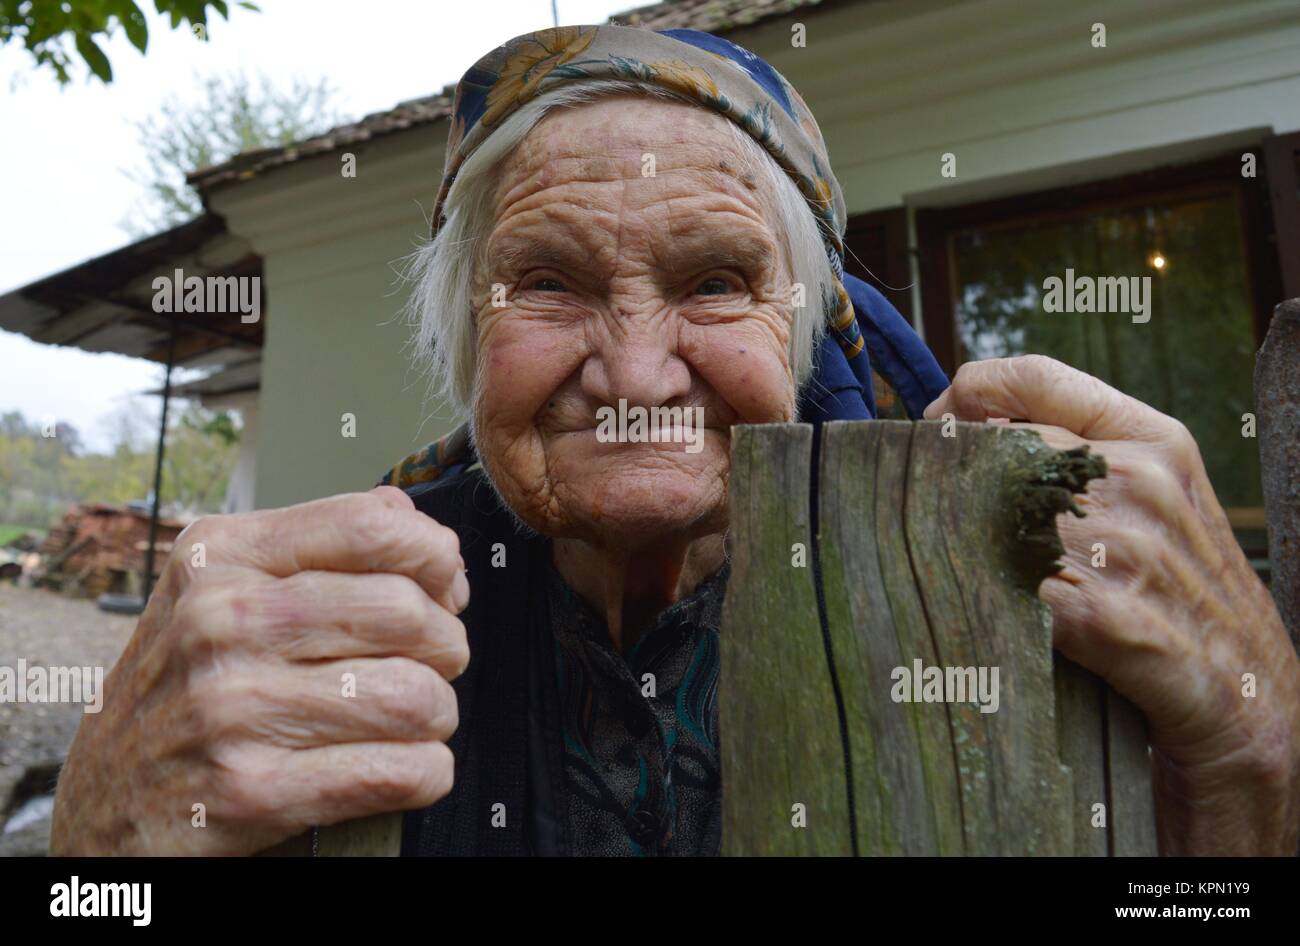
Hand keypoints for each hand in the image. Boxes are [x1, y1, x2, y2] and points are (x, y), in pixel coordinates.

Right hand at [49, 486, 469, 855]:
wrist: (106, 802)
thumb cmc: (187, 685)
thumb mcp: (223, 589)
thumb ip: (321, 548)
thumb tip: (429, 540)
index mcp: (223, 557)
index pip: (372, 525)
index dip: (435, 557)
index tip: (444, 587)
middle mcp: (221, 622)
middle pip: (408, 613)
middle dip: (446, 644)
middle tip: (430, 665)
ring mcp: (233, 708)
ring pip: (416, 697)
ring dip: (437, 714)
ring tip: (412, 720)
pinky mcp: (253, 790)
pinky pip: (400, 772)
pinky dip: (426, 773)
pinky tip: (404, 768)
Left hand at [925, 355, 1299, 854]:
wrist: (1251, 699)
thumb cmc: (1181, 595)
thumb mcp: (1155, 502)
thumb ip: (1083, 456)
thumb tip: (977, 428)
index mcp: (1154, 440)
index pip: (1037, 377)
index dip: (965, 392)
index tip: (932, 422)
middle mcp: (1143, 480)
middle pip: (997, 442)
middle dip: (946, 471)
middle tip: (916, 504)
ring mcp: (1128, 546)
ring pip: (991, 509)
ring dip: (952, 534)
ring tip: (936, 557)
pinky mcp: (1107, 615)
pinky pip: (1006, 585)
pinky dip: (974, 592)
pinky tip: (966, 606)